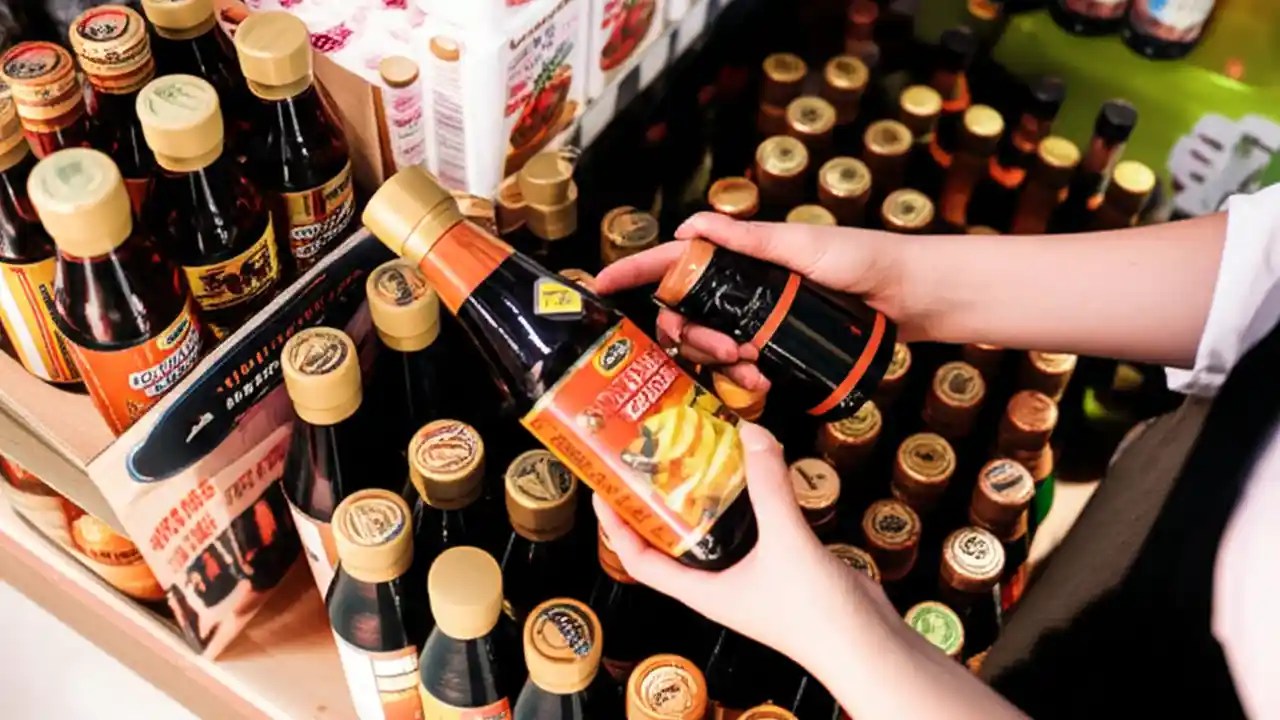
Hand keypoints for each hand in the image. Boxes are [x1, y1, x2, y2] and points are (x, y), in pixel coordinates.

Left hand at [593, 422, 897, 663]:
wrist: (868, 645)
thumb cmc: (818, 617)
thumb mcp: (786, 544)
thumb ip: (768, 487)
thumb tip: (752, 434)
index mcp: (704, 590)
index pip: (640, 561)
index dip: (616, 528)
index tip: (603, 491)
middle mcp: (720, 582)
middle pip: (674, 539)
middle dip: (659, 500)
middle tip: (652, 458)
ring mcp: (751, 573)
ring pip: (715, 529)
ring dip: (706, 494)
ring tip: (697, 452)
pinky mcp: (782, 563)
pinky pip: (754, 524)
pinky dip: (748, 496)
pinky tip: (753, 468)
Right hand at [594, 212, 915, 390]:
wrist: (912, 299)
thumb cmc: (865, 260)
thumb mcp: (804, 246)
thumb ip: (749, 239)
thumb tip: (692, 226)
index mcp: (743, 257)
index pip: (676, 260)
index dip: (636, 272)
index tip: (600, 286)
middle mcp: (743, 289)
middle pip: (684, 314)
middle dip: (690, 334)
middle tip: (723, 348)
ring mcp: (759, 320)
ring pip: (708, 346)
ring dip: (717, 360)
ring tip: (749, 366)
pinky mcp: (777, 347)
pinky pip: (738, 368)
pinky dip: (740, 377)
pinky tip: (760, 379)